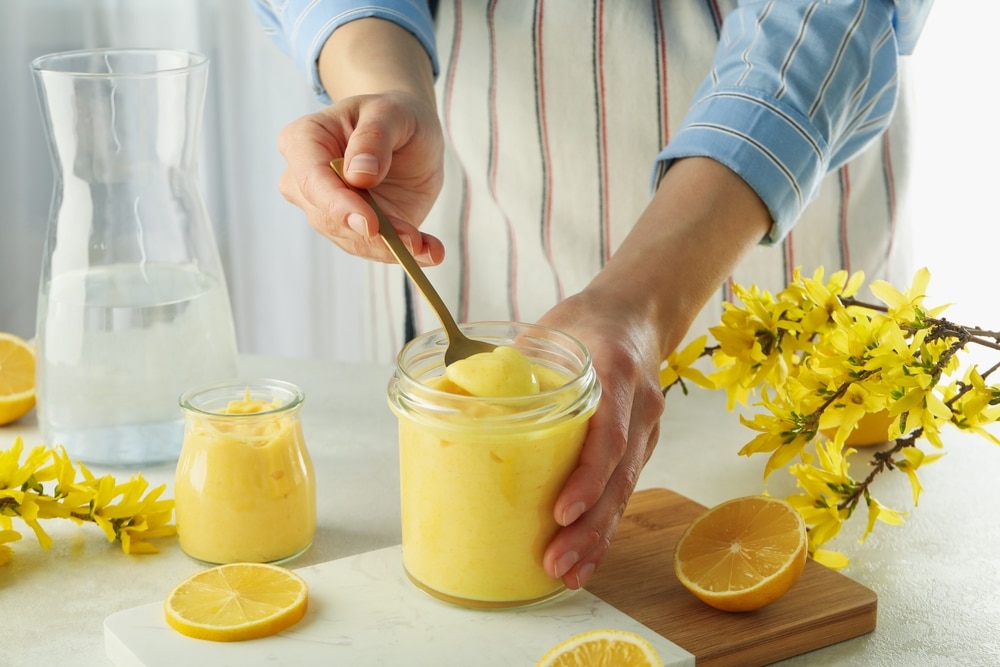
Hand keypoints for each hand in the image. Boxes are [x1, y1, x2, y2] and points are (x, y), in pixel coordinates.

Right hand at [276, 90, 445, 264]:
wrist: (406, 134)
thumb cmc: (393, 115)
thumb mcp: (391, 112)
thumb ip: (374, 138)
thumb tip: (359, 175)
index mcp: (303, 141)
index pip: (313, 180)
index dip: (339, 205)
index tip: (370, 224)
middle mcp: (305, 180)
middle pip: (329, 218)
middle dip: (372, 235)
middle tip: (412, 241)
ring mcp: (327, 209)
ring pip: (352, 239)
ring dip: (391, 248)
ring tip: (429, 247)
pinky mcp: (352, 229)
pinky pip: (373, 248)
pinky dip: (404, 252)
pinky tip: (431, 251)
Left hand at [537, 289, 665, 588]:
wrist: (634, 316)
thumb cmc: (583, 324)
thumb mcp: (545, 334)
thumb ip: (508, 368)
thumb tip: (452, 402)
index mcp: (615, 371)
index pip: (610, 432)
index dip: (588, 475)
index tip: (561, 510)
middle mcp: (639, 405)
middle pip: (620, 476)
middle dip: (589, 526)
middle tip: (556, 561)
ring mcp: (645, 429)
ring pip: (625, 491)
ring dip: (596, 537)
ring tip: (567, 573)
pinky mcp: (640, 448)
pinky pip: (624, 490)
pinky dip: (603, 525)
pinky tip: (585, 556)